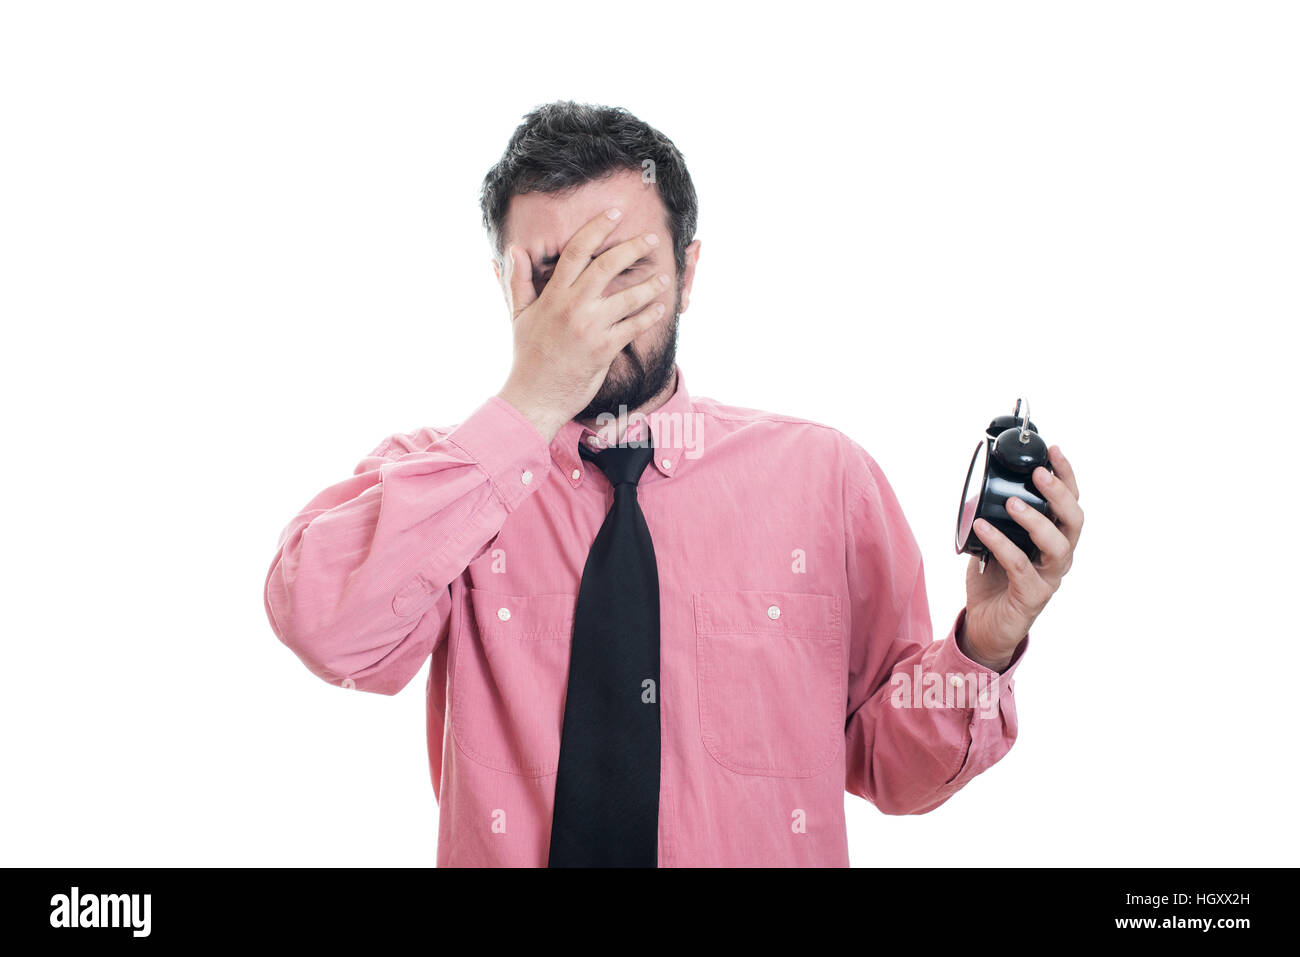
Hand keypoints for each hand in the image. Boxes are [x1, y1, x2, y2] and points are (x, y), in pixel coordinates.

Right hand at [495, 208, 670, 441]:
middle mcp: (573, 307)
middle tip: (650, 239)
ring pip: (628, 297)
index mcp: (553, 295)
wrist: (535, 396)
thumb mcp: (518, 315)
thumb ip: (518, 281)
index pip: (577, 251)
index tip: (614, 214)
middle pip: (607, 266)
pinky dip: (650, 315)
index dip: (597, 228)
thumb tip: (514, 251)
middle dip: (632, 248)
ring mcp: (590, 328)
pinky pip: (634, 326)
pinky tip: (660, 308)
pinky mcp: (605, 349)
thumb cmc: (527, 355)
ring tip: (662, 277)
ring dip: (649, 285)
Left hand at [961, 445, 1083, 670]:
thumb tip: (982, 486)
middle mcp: (1058, 557)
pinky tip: (982, 528)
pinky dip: (1001, 543)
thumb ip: (996, 517)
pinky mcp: (1032, 596)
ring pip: (1058, 545)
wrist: (984, 626)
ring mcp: (1049, 577)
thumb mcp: (996, 541)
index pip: (1070, 503)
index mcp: (1054, 539)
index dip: (1066, 476)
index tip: (1053, 450)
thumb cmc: (994, 581)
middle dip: (1060, 494)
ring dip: (1036, 520)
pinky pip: (1020, 566)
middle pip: (1074, 521)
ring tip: (1012, 501)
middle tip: (1039, 473)